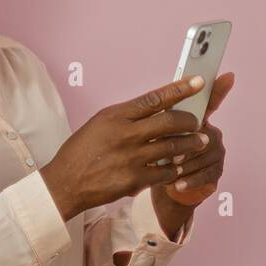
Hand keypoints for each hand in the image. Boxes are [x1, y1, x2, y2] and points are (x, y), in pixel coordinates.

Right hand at [40, 75, 209, 221]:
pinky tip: (178, 167)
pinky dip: (176, 169)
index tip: (197, 82)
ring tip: (200, 142)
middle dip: (191, 121)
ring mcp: (131, 157)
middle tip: (198, 122)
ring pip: (174, 147)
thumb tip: (157, 108)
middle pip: (170, 121)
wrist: (65, 183)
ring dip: (192, 144)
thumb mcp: (99, 124)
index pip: (154, 98)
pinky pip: (166, 172)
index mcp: (115, 116)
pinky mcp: (134, 179)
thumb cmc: (81, 152)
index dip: (179, 89)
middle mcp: (124, 134)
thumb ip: (127, 117)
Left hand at [159, 72, 233, 206]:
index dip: (218, 89)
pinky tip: (176, 184)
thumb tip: (149, 108)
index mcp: (195, 118)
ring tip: (167, 171)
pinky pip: (206, 175)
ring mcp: (216, 152)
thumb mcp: (149, 135)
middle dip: (184, 143)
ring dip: (184, 165)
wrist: (161, 183)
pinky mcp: (216, 172)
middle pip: (203, 133)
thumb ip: (153, 121)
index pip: (209, 100)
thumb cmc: (154, 154)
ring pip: (204, 155)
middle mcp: (211, 132)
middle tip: (168, 153)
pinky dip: (189, 180)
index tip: (228, 76)